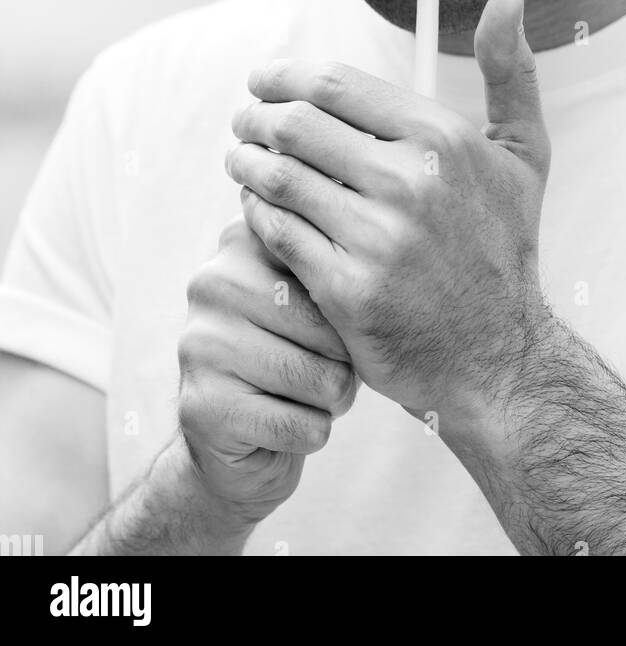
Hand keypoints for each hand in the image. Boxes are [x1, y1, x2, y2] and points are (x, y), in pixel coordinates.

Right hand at [178, 216, 357, 527]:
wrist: (240, 435)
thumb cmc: (294, 354)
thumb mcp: (314, 300)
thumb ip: (331, 273)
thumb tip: (371, 268)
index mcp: (242, 244)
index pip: (327, 269)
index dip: (350, 312)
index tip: (340, 328)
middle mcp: (212, 285)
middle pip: (326, 327)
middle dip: (345, 362)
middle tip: (328, 372)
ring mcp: (200, 344)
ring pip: (319, 380)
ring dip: (332, 402)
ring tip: (310, 398)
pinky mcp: (201, 406)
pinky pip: (297, 425)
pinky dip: (310, 433)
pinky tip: (289, 427)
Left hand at [227, 0, 551, 431]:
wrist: (499, 359)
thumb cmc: (504, 247)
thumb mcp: (524, 154)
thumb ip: (511, 70)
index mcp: (443, 138)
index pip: (333, 84)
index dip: (283, 76)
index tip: (263, 80)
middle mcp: (410, 182)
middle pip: (295, 125)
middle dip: (255, 115)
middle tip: (243, 118)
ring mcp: (376, 239)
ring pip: (277, 177)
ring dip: (245, 161)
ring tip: (241, 158)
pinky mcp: (345, 290)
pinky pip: (275, 231)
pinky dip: (255, 213)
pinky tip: (257, 208)